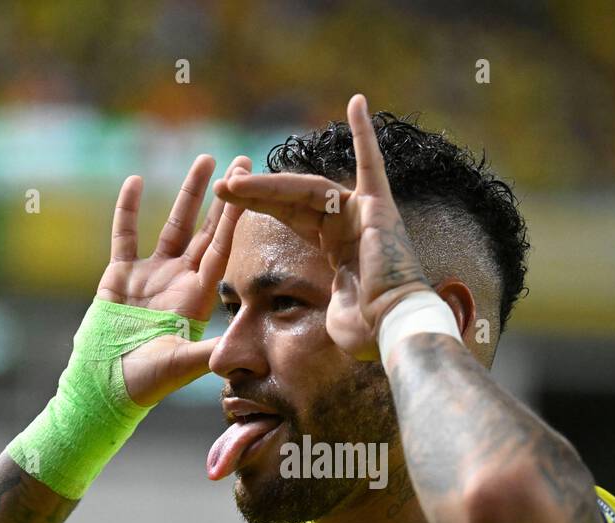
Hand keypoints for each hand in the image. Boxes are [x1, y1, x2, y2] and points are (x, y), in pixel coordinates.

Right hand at [98, 154, 251, 404]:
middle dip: (223, 197)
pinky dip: (127, 209)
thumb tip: (237, 352)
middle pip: (206, 230)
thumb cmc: (145, 381)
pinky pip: (125, 235)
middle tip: (239, 161)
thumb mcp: (180, 365)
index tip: (253, 189)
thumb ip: (205, 352)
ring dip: (188, 193)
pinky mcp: (121, 275)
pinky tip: (135, 181)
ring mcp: (152, 276)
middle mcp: (180, 281)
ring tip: (204, 161)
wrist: (107, 386)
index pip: (221, 250)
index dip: (235, 219)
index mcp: (198, 298)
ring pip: (173, 225)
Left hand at [212, 94, 432, 359]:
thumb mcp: (334, 313)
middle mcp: (352, 224)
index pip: (295, 216)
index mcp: (340, 247)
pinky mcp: (377, 207)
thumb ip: (329, 302)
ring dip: (270, 185)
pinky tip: (357, 101)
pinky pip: (372, 164)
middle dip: (257, 194)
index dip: (263, 206)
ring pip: (309, 189)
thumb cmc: (367, 330)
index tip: (231, 199)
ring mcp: (365, 212)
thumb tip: (328, 321)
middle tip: (222, 188)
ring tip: (234, 183)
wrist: (392, 329)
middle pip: (296, 199)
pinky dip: (366, 132)